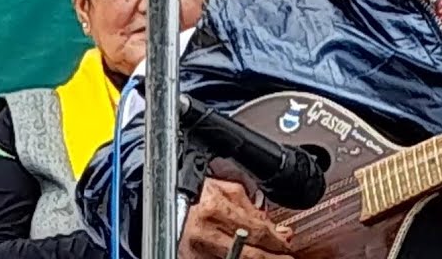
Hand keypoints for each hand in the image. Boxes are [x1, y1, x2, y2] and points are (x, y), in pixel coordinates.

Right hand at [179, 178, 294, 258]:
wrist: (157, 204)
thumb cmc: (188, 194)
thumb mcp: (221, 189)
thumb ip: (247, 205)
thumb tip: (271, 223)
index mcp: (214, 207)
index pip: (257, 230)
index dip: (276, 240)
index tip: (285, 243)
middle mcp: (204, 231)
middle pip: (249, 253)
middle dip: (272, 257)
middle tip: (284, 257)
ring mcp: (195, 250)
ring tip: (269, 258)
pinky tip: (242, 257)